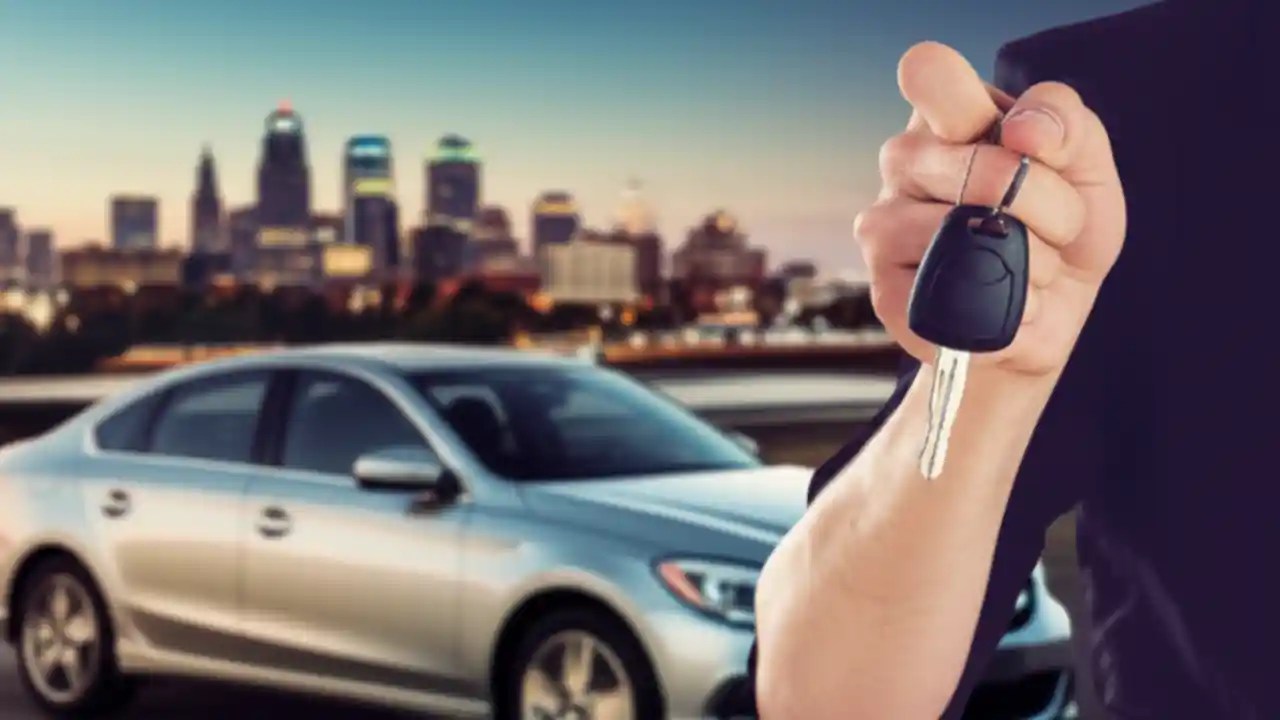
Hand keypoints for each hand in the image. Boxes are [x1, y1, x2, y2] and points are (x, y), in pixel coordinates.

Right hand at [857, 42, 1125, 376]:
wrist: (1052, 313)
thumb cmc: (1062, 230)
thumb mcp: (1088, 167)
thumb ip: (1066, 125)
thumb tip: (1024, 132)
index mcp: (947, 117)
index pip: (926, 72)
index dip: (971, 101)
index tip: (1021, 138)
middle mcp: (904, 164)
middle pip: (980, 166)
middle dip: (1046, 204)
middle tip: (1060, 226)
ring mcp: (883, 227)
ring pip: (962, 231)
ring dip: (1030, 259)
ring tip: (1033, 269)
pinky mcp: (885, 292)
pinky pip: (955, 290)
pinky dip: (1007, 303)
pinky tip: (1009, 301)